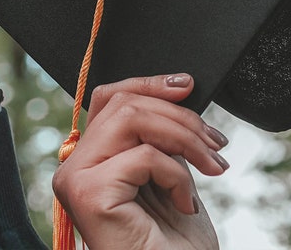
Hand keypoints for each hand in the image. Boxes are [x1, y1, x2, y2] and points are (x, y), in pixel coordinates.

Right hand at [52, 74, 223, 249]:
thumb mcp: (171, 179)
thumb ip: (160, 141)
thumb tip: (176, 93)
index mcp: (89, 160)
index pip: (109, 98)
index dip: (148, 84)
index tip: (189, 85)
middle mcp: (73, 166)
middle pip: (122, 104)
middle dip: (178, 116)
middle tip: (217, 146)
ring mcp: (76, 179)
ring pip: (131, 119)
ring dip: (184, 137)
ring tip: (215, 167)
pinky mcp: (90, 193)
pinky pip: (142, 156)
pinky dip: (178, 176)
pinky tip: (186, 206)